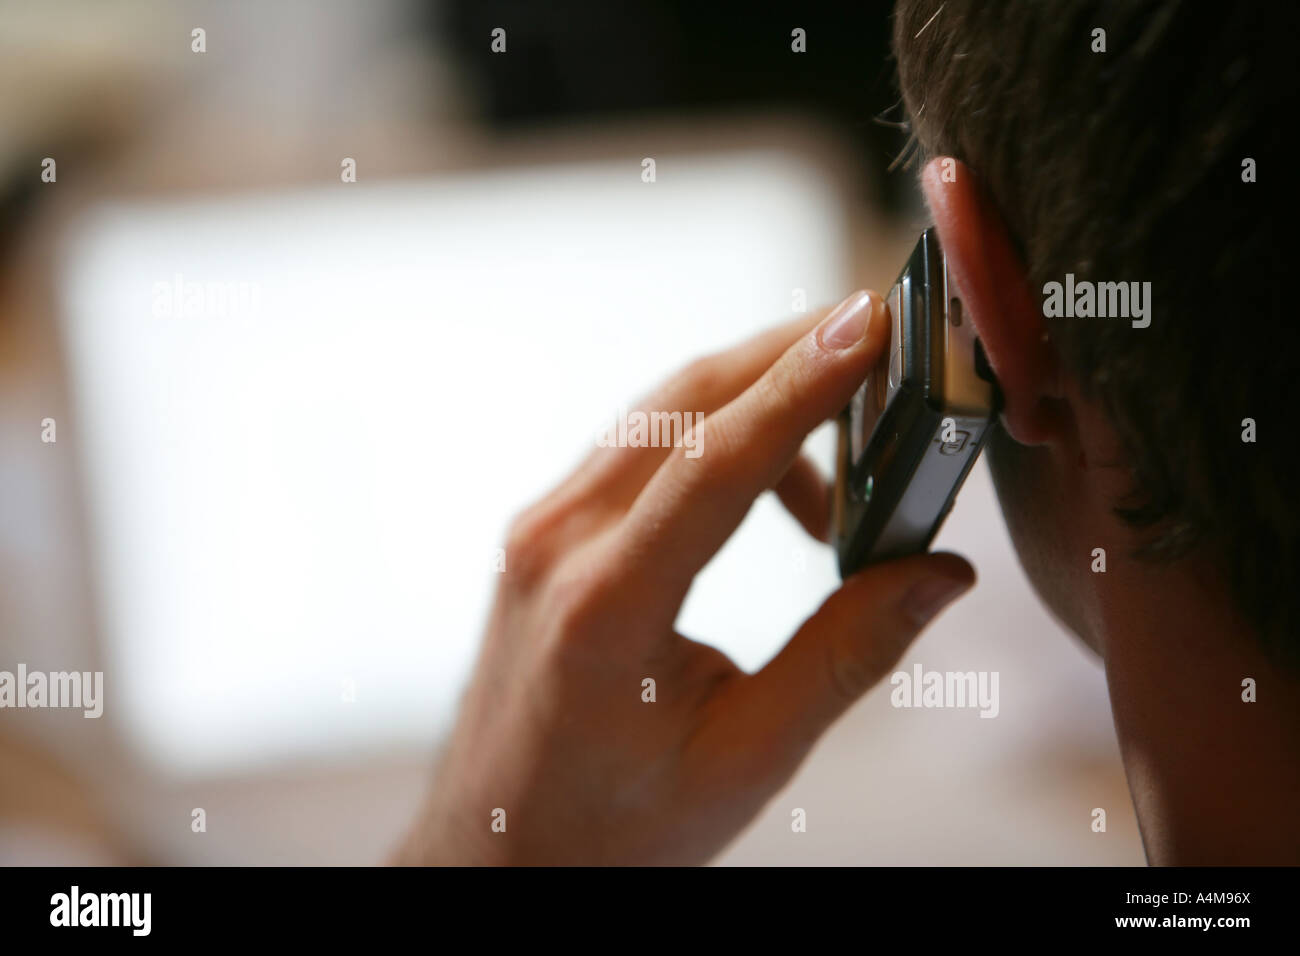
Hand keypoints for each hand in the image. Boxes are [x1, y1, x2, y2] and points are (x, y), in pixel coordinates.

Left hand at [394, 290, 974, 864]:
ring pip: (661, 413)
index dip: (801, 386)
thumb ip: (846, 656)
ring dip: (756, 399)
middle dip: (788, 354)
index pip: (714, 461)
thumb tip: (939, 573)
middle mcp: (558, 545)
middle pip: (685, 402)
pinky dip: (714, 439)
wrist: (501, 847)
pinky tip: (771, 495)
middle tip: (880, 336)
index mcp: (605, 609)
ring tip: (846, 459)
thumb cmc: (616, 825)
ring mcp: (540, 529)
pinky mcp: (545, 530)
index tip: (869, 325)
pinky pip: (639, 447)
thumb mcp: (748, 757)